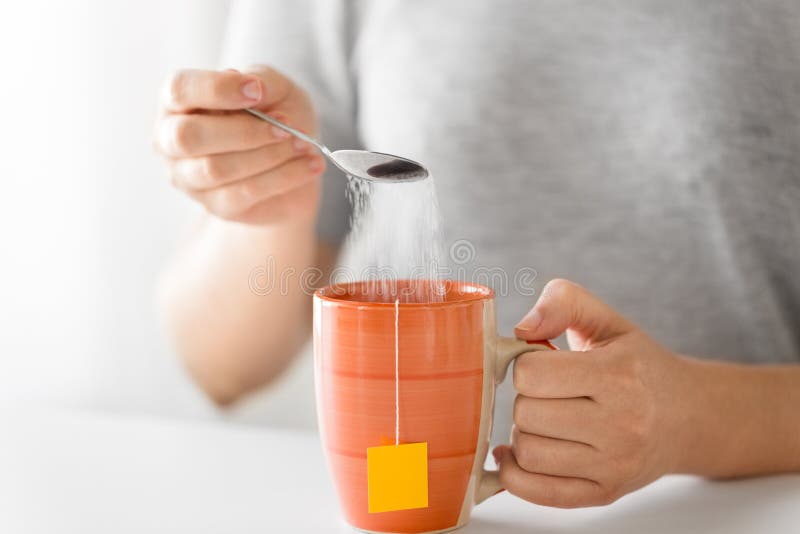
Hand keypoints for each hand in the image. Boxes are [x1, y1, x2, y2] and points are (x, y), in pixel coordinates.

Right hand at [154, 67, 324, 224]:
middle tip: (285, 127)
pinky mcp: (218, 206)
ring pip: (217, 169)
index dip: (216, 89)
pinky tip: (311, 165)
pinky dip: (284, 176)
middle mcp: (171, 142)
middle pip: (188, 137)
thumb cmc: (276, 115)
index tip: (257, 90)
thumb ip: (263, 81)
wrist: (296, 162)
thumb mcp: (277, 88)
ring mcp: (190, 179)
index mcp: (177, 103)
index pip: (178, 90)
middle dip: (242, 130)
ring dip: (268, 154)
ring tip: (304, 144)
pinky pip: (245, 192)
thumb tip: (253, 87)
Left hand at [493, 279, 693, 507]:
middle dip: (526, 399)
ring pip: (527, 453)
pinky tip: (518, 455)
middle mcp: (621, 424)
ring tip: (544, 421)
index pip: (532, 375)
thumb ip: (563, 302)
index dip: (525, 365)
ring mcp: (614, 464)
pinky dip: (515, 473)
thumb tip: (522, 327)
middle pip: (526, 414)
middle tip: (546, 394)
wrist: (690, 417)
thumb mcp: (607, 321)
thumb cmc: (639, 366)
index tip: (541, 364)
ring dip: (523, 434)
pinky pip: (536, 491)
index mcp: (619, 375)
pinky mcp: (604, 493)